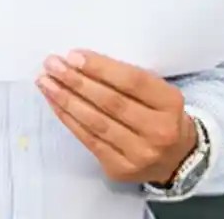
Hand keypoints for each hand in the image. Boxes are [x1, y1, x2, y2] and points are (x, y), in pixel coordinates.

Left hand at [37, 50, 197, 185]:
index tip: (73, 56)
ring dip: (66, 100)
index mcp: (170, 103)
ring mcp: (139, 153)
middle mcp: (159, 131)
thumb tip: (80, 62)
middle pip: (110, 102)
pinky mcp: (120, 169)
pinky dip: (69, 119)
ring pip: (96, 122)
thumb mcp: (157, 92)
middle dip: (76, 81)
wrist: (177, 158)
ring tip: (46, 82)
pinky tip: (55, 103)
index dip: (100, 68)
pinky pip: (89, 140)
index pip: (132, 81)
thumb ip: (128, 79)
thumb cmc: (159, 114)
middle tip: (52, 65)